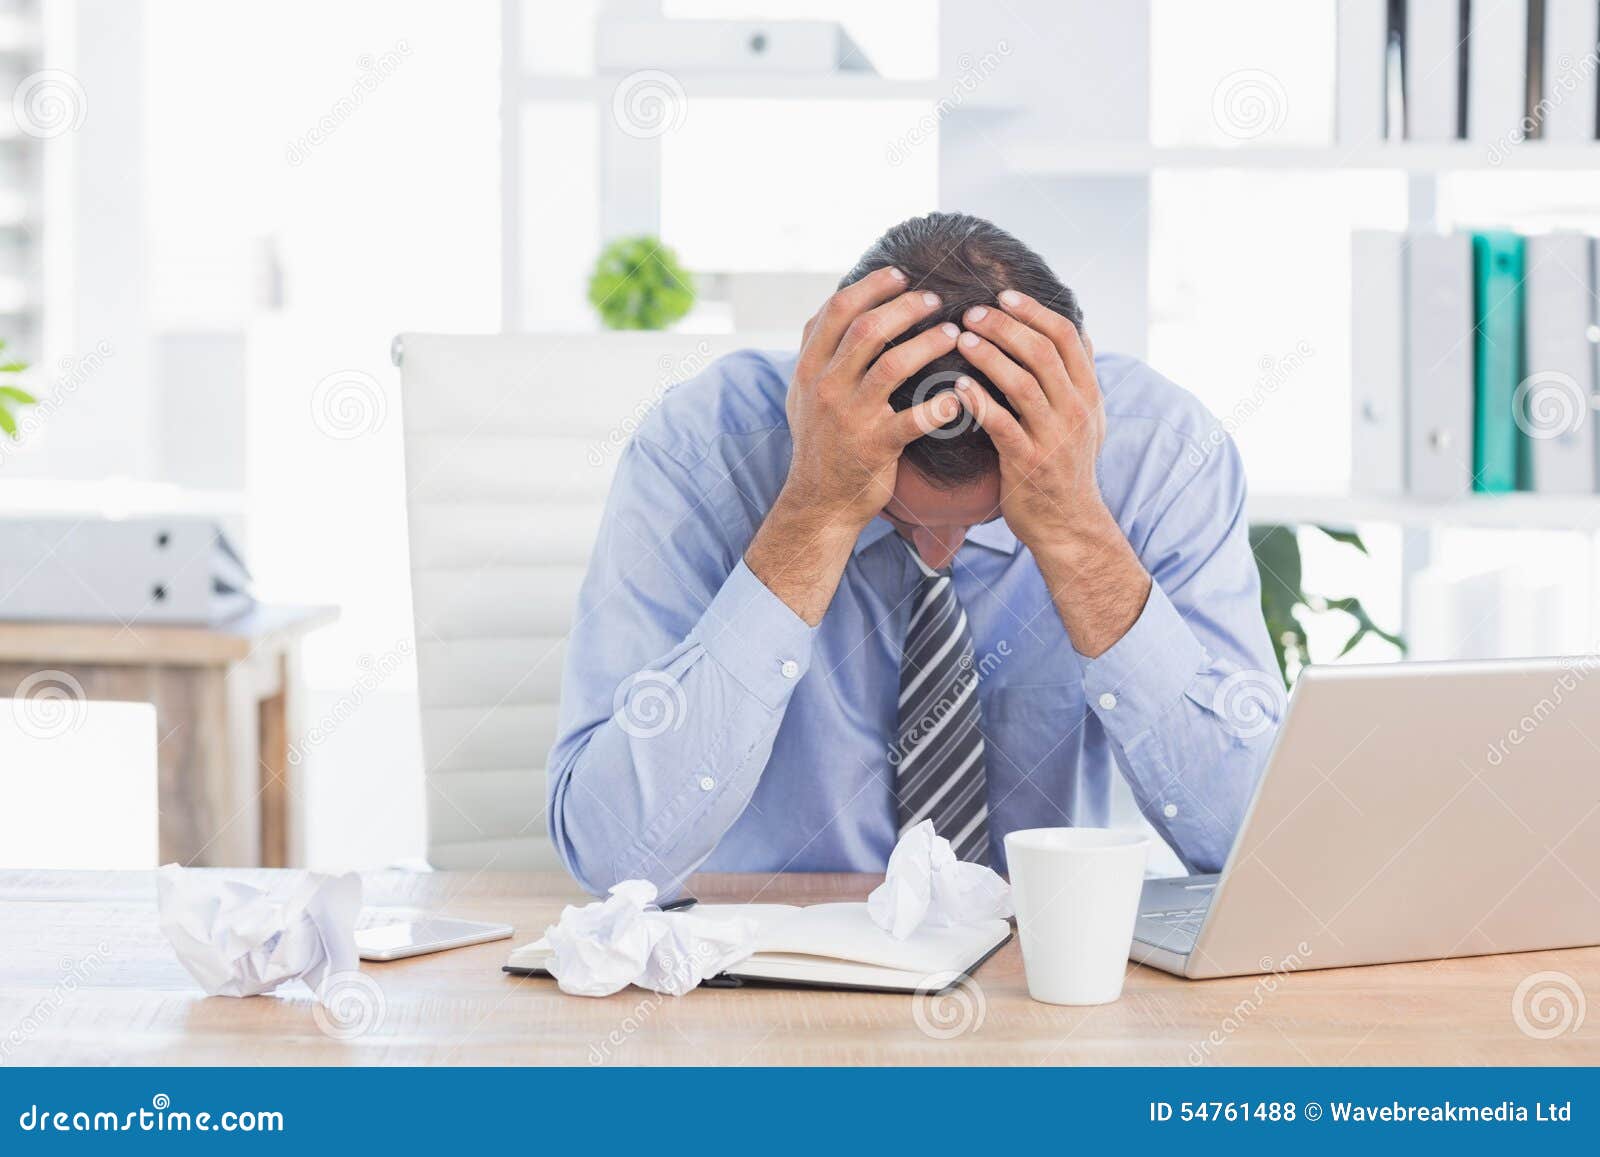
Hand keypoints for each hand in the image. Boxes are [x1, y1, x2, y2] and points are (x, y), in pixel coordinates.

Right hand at [745, 267, 959, 624]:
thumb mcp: (802, 393)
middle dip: (905, 307)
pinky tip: (958, 395)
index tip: (900, 275)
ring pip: (891, 365)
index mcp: (808, 368)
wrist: (818, 502)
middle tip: (936, 299)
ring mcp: (849, 417)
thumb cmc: (819, 443)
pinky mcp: (874, 446)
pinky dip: (940, 406)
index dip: (870, 286)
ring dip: (928, 344)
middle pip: (866, 329)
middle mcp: (824, 387)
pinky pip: (913, 420)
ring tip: (954, 333)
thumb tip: (833, 305)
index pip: (837, 310)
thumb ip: (816, 351)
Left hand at [953, 290, 1149, 656]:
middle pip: (1043, 352)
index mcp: (1088, 394)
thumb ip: (1081, 377)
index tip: (1004, 295)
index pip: (1067, 336)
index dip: (1035, 311)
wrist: (1068, 525)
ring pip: (1024, 382)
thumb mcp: (1088, 420)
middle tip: (972, 311)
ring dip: (990, 355)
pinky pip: (1002, 424)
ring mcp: (1053, 437)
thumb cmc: (1067, 468)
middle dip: (1006, 326)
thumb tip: (1080, 332)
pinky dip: (980, 401)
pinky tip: (959, 386)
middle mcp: (1075, 410)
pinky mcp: (1028, 462)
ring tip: (961, 337)